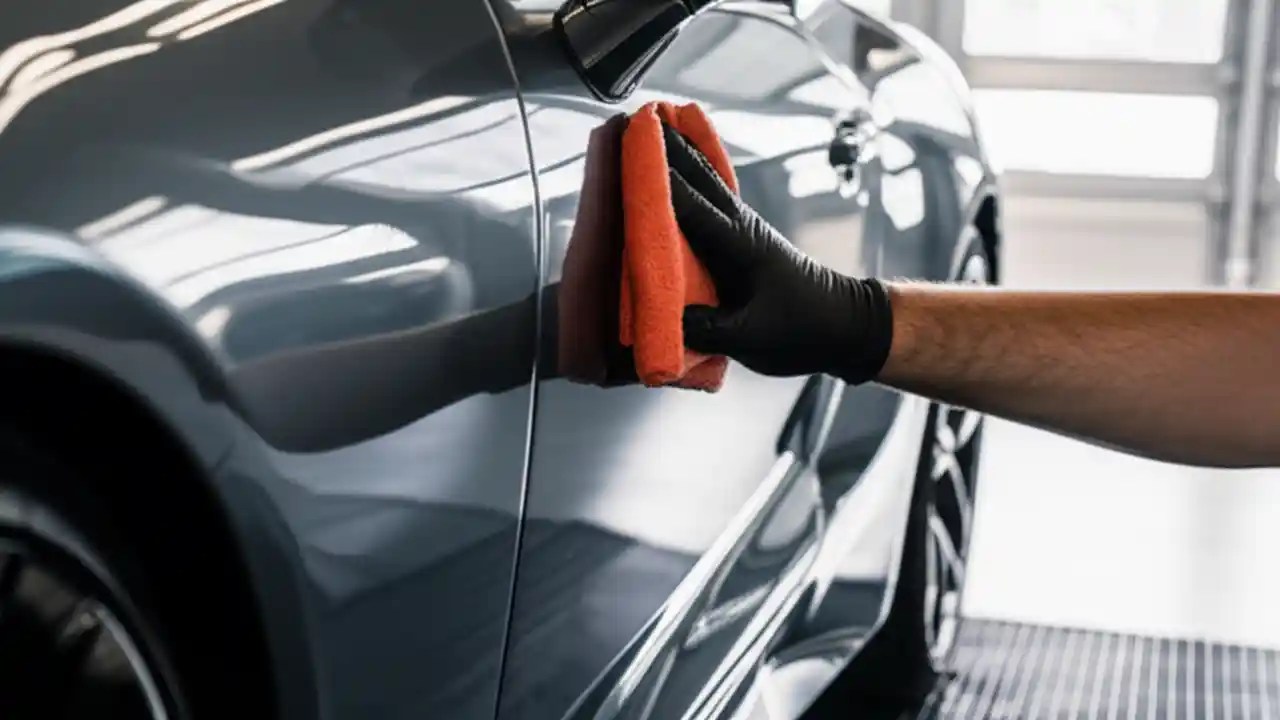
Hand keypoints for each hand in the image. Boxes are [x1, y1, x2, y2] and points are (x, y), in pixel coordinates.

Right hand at [662, 124, 893, 384]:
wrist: (841, 323)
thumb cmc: (800, 328)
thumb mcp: (750, 338)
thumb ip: (706, 329)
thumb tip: (663, 320)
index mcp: (738, 245)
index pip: (689, 206)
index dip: (657, 180)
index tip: (630, 152)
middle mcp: (739, 226)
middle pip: (697, 177)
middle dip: (665, 148)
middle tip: (636, 118)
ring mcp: (743, 226)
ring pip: (706, 179)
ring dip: (680, 151)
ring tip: (658, 122)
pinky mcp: (744, 236)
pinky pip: (712, 194)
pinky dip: (695, 171)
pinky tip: (688, 159)